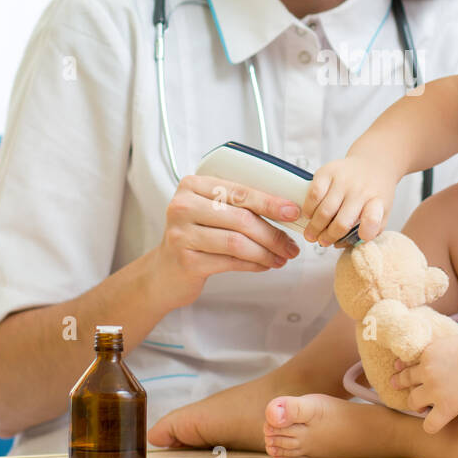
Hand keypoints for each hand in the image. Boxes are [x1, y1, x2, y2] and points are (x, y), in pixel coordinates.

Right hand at [151, 175, 302, 309]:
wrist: (164, 271)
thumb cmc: (194, 236)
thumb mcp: (209, 211)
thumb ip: (237, 205)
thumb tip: (284, 209)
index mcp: (192, 186)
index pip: (239, 191)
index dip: (270, 202)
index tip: (292, 212)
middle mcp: (183, 207)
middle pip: (241, 218)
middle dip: (273, 233)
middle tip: (291, 245)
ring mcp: (182, 234)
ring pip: (237, 242)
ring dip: (266, 252)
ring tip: (282, 257)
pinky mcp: (187, 261)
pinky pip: (231, 261)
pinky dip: (254, 264)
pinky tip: (265, 265)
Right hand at [300, 155, 398, 246]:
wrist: (373, 164)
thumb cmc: (375, 192)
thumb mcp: (382, 212)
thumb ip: (368, 231)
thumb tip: (340, 244)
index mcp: (377, 203)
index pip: (373, 220)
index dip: (365, 232)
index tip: (359, 237)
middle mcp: (360, 191)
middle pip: (341, 223)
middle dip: (328, 237)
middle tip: (322, 242)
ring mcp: (343, 180)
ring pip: (324, 211)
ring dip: (315, 227)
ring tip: (311, 234)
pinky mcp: (328, 172)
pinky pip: (314, 194)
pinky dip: (309, 208)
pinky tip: (310, 214)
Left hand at [390, 332, 457, 433]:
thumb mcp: (451, 342)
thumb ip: (436, 351)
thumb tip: (429, 359)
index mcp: (427, 353)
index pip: (405, 365)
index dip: (405, 372)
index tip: (410, 378)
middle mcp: (427, 371)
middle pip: (404, 382)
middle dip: (406, 388)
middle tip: (414, 395)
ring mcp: (436, 389)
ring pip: (412, 402)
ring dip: (418, 406)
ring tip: (425, 408)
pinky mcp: (448, 406)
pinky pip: (429, 425)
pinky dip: (431, 426)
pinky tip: (436, 423)